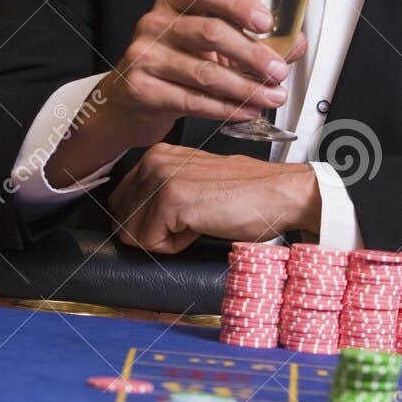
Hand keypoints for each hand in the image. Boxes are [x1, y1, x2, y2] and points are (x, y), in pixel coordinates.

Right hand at [46, 0, 307, 188]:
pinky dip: (225, 109)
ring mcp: (144, 55)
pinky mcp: (140, 88)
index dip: (240, 4)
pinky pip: (191, 100)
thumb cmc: (174, 68)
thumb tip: (296, 43)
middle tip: (278, 72)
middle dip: (252, 55)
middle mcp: (155, 23)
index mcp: (174, 2)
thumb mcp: (211, 48)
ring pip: (204, 73)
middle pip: (210, 32)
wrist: (126, 103)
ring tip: (271, 98)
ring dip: (245, 88)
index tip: (267, 22)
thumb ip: (253, 42)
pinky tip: (246, 112)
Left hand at [108, 145, 319, 252]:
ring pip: (132, 234)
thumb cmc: (246, 195)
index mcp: (157, 155)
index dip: (149, 224)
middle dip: (154, 233)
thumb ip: (161, 193)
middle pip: (122, 221)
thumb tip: (130, 225)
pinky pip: (152, 243)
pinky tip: (203, 225)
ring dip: (166, 240)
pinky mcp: (171, 199)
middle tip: (191, 220)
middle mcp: (154, 161)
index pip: (120, 205)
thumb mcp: (193, 183)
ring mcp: (161, 178)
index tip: (180, 218)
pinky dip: (178, 245)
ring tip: (199, 221)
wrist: (280, 193)